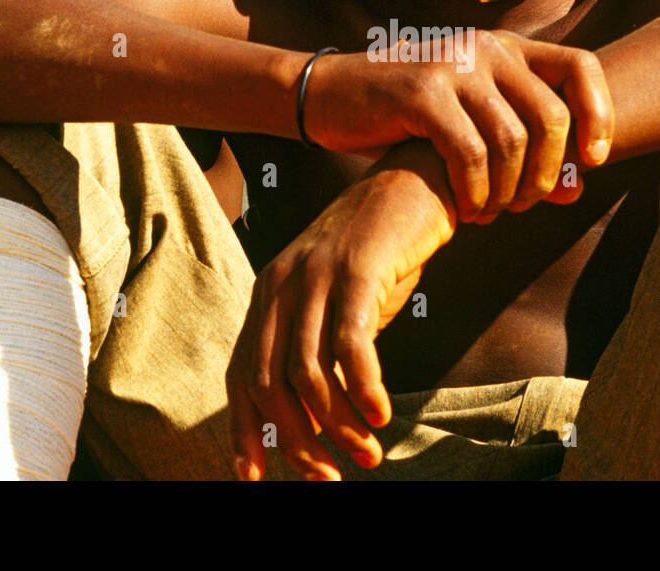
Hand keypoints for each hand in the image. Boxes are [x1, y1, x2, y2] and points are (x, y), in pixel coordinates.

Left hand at [226, 144, 455, 480]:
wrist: (418, 182)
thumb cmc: (382, 251)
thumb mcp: (339, 300)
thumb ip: (320, 346)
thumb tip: (316, 420)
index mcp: (270, 293)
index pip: (241, 374)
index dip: (244, 431)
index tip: (255, 478)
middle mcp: (283, 283)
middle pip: (268, 382)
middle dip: (296, 441)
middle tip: (329, 476)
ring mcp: (318, 274)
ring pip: (309, 371)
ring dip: (338, 425)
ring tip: (368, 454)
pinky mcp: (358, 268)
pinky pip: (350, 343)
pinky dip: (363, 388)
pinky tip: (380, 414)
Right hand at [302, 31, 612, 222]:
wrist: (328, 94)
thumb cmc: (405, 117)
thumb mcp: (471, 126)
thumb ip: (525, 155)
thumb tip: (578, 192)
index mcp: (506, 48)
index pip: (581, 66)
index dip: (599, 115)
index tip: (595, 161)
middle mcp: (486, 49)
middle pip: (552, 116)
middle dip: (547, 174)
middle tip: (524, 205)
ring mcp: (453, 67)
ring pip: (513, 142)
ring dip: (508, 191)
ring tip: (490, 212)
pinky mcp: (421, 92)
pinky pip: (470, 154)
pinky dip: (475, 191)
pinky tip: (466, 208)